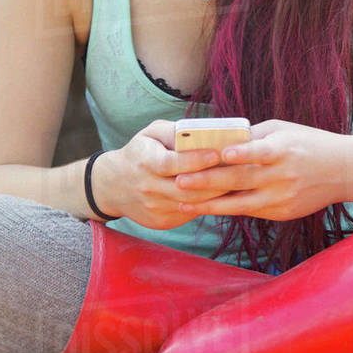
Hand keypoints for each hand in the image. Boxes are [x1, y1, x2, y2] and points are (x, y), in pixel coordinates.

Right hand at [90, 120, 223, 229]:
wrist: (113, 187)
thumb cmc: (140, 153)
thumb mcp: (150, 134)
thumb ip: (173, 131)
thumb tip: (203, 132)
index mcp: (145, 162)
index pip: (172, 163)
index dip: (195, 160)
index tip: (217, 154)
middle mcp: (148, 188)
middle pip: (188, 188)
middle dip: (216, 180)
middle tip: (239, 170)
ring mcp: (155, 208)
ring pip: (193, 203)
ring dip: (217, 195)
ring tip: (236, 182)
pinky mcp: (161, 222)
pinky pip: (189, 214)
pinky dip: (208, 205)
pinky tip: (223, 196)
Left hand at [173, 119, 352, 220]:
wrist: (344, 171)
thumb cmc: (309, 143)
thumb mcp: (283, 131)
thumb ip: (253, 136)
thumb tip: (219, 140)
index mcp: (283, 149)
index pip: (258, 152)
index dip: (240, 154)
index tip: (218, 154)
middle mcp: (282, 175)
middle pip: (240, 180)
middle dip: (207, 182)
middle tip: (179, 181)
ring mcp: (282, 197)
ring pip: (239, 204)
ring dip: (209, 205)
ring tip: (183, 203)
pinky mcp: (282, 213)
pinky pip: (249, 211)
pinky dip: (226, 209)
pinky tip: (205, 209)